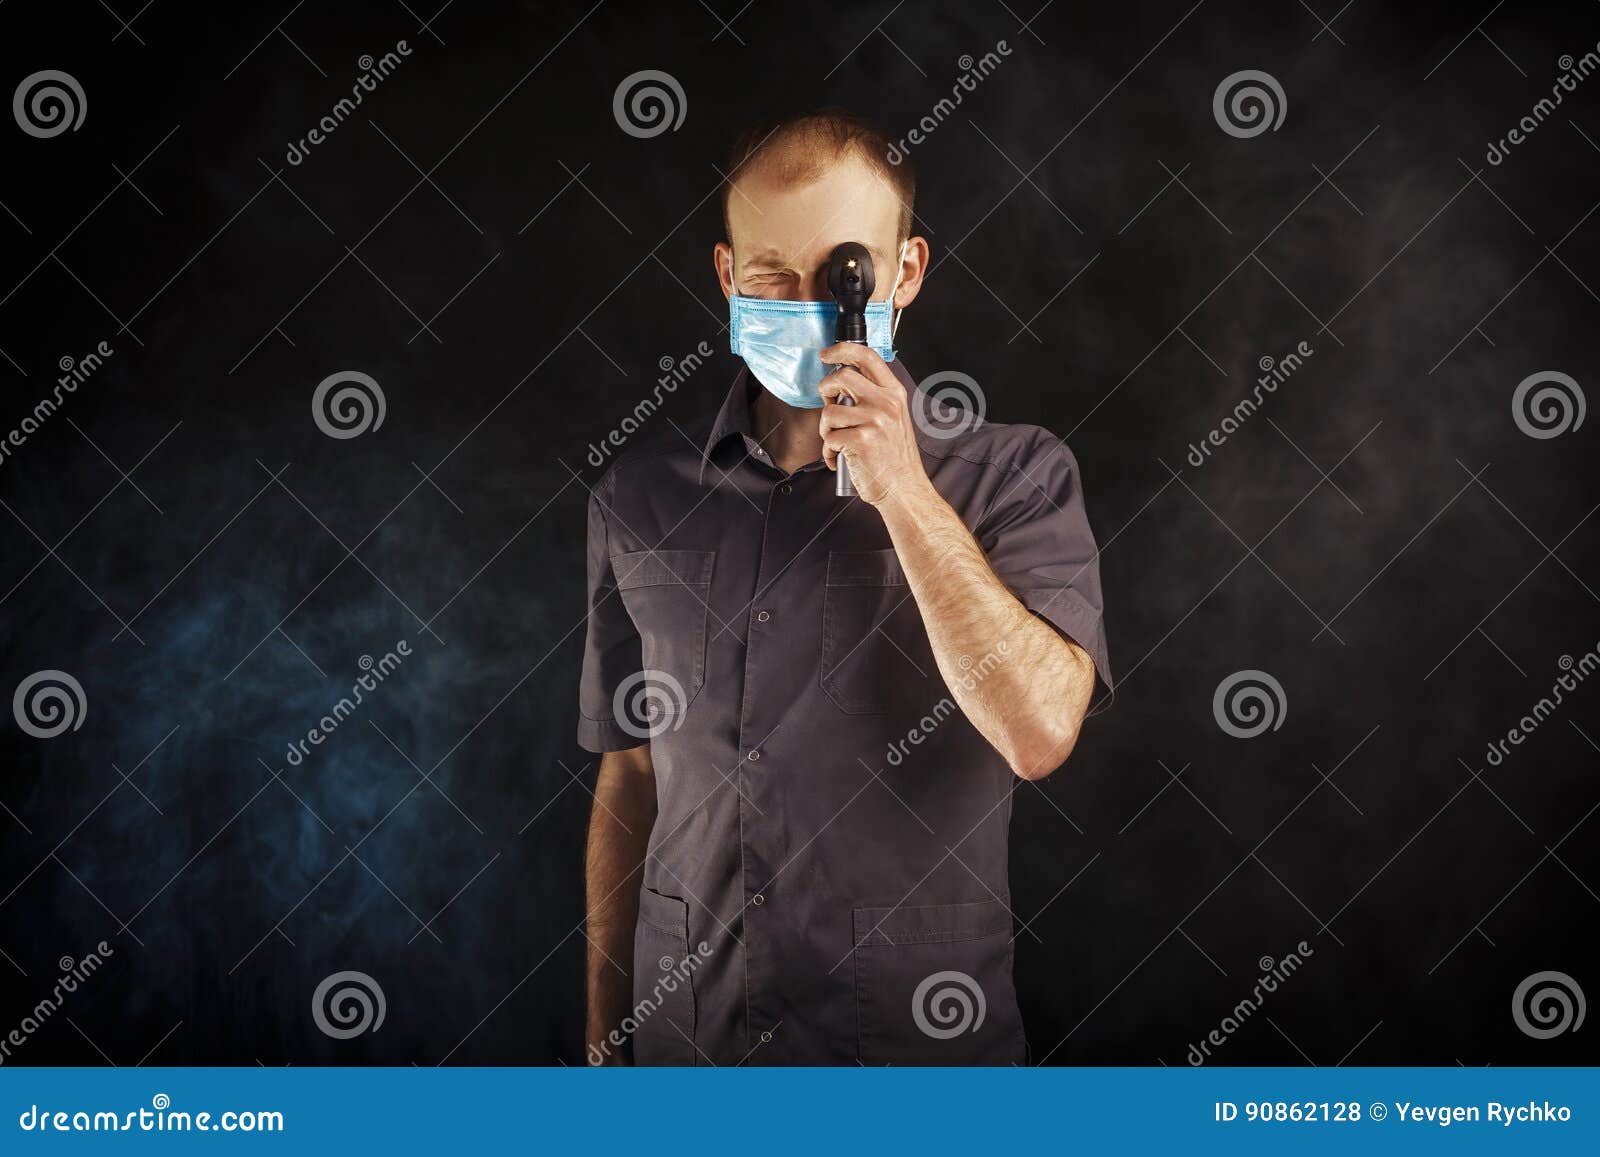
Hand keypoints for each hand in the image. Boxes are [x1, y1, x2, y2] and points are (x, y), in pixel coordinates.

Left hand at [818, 343, 930, 506]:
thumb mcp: (894, 418)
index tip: (827, 354)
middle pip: (841, 376)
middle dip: (826, 390)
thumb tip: (842, 383)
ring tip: (838, 442)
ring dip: (826, 429)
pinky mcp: (860, 440)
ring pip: (829, 411)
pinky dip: (828, 451)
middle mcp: (886, 403)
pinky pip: (829, 438)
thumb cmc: (894, 458)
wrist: (904, 489)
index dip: (842, 350)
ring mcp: (874, 421)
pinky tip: (840, 458)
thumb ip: (874, 397)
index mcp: (894, 394)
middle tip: (830, 406)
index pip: (867, 357)